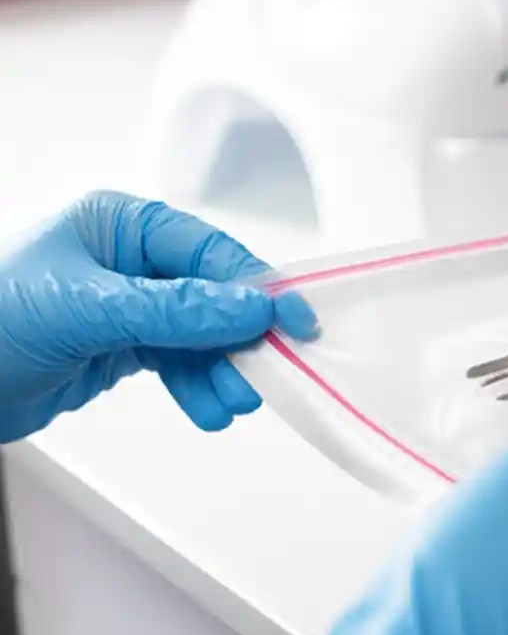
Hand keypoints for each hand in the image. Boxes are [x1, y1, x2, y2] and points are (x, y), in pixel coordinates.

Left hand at [0, 190, 315, 441]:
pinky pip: (180, 362)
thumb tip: (251, 308)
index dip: (257, 288)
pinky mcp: (124, 345)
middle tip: (264, 376)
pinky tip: (207, 410)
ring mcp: (130, 304)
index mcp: (121, 225)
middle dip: (241, 340)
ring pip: (203, 335)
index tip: (292, 323)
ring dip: (223, 371)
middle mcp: (131, 260)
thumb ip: (176, 311)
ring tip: (233, 403)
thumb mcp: (87, 311)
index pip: (209, 252)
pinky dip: (198, 387)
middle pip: (216, 296)